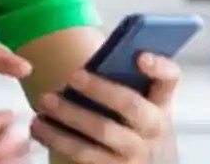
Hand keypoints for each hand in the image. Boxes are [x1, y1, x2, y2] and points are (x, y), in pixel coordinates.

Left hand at [31, 54, 180, 163]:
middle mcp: (154, 128)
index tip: (139, 56)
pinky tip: (40, 128)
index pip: (170, 78)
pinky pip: (83, 155)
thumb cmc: (131, 126)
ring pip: (102, 131)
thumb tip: (90, 60)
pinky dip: (58, 139)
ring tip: (45, 101)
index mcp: (161, 102)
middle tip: (73, 75)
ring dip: (70, 114)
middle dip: (101, 88)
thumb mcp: (141, 106)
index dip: (159, 66)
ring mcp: (136, 153)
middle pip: (131, 104)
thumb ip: (124, 82)